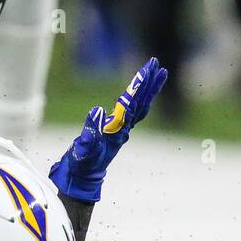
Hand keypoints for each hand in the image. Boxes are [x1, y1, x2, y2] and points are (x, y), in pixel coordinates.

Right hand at [50, 57, 167, 202]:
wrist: (84, 177)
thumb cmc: (82, 164)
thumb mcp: (82, 150)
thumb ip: (89, 131)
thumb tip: (97, 110)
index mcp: (116, 131)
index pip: (130, 105)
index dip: (137, 89)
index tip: (144, 73)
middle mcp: (124, 129)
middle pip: (140, 101)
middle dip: (147, 82)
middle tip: (155, 63)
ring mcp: (123, 129)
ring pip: (141, 104)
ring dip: (149, 87)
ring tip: (158, 71)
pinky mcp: (119, 130)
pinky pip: (135, 110)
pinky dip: (142, 98)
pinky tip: (145, 90)